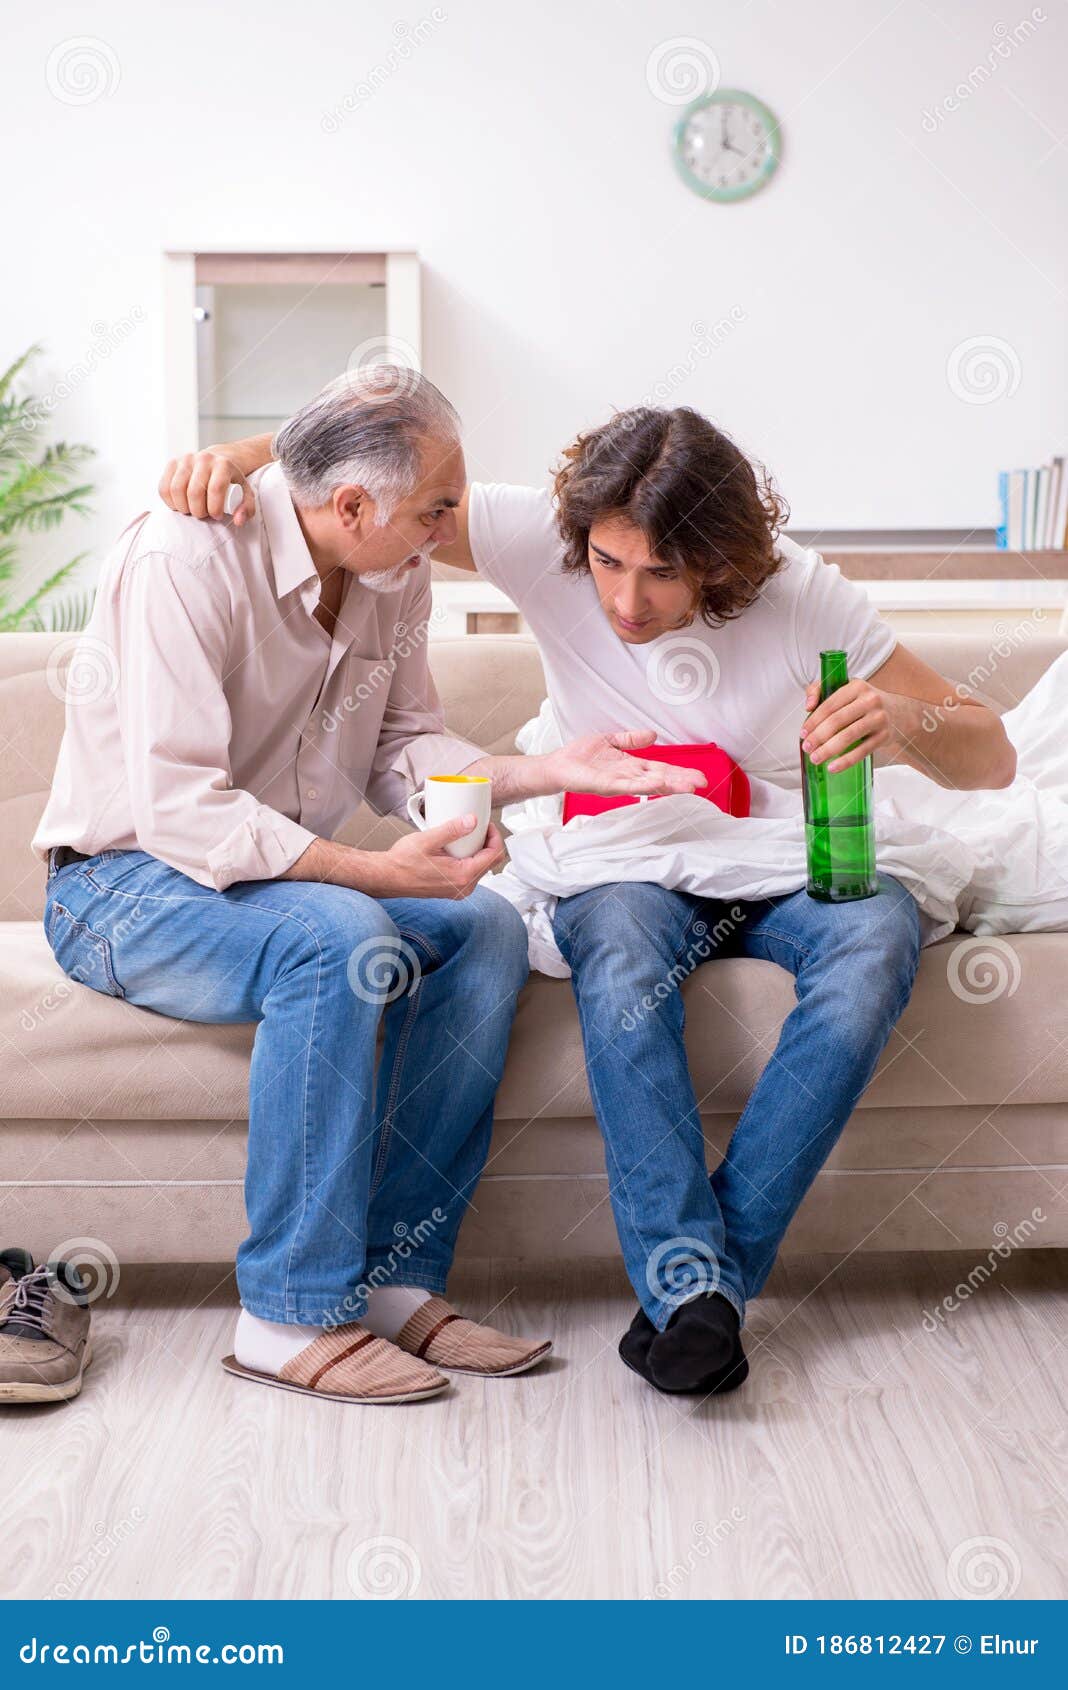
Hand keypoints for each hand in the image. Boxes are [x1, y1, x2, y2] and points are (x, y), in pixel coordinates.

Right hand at [158, 450, 255, 526]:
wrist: (216, 463)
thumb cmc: (231, 482)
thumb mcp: (245, 494)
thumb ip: (247, 508)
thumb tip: (238, 520)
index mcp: (223, 464)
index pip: (215, 489)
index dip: (214, 508)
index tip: (216, 516)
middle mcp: (203, 458)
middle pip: (194, 491)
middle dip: (198, 511)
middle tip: (203, 515)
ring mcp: (186, 459)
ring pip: (176, 490)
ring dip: (183, 507)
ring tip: (191, 510)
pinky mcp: (172, 463)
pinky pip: (164, 487)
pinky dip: (169, 502)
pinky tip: (180, 505)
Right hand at [362, 816, 506, 898]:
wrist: (387, 877)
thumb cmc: (402, 863)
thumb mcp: (427, 840)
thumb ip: (452, 830)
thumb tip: (472, 821)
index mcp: (463, 875)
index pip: (494, 855)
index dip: (495, 836)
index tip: (486, 824)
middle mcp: (464, 887)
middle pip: (490, 861)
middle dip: (487, 842)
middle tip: (475, 826)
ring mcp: (459, 890)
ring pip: (481, 867)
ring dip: (478, 850)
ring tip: (464, 835)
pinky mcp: (452, 889)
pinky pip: (470, 872)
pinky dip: (468, 858)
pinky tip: (456, 848)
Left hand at [544, 731, 703, 796]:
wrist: (557, 765)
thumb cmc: (580, 756)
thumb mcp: (611, 741)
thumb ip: (631, 739)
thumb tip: (653, 735)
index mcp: (631, 766)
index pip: (661, 769)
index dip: (680, 773)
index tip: (699, 776)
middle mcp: (628, 777)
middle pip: (660, 779)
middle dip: (681, 781)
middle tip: (702, 784)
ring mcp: (617, 782)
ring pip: (647, 784)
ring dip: (668, 786)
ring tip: (687, 787)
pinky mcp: (604, 786)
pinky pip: (626, 786)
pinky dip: (642, 785)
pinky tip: (657, 784)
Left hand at [801, 678, 907, 771]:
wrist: (899, 714)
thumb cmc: (863, 704)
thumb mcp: (846, 691)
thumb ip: (821, 691)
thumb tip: (808, 706)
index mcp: (856, 686)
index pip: (830, 704)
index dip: (813, 720)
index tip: (802, 733)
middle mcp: (870, 700)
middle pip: (838, 720)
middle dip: (818, 736)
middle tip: (806, 748)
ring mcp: (879, 718)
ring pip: (849, 736)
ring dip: (828, 749)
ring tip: (815, 758)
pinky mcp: (885, 735)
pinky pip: (862, 751)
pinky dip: (846, 761)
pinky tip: (832, 767)